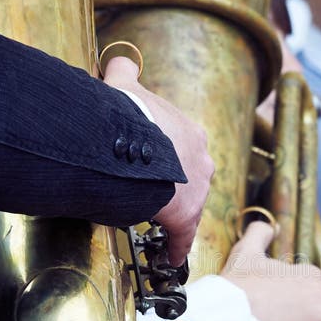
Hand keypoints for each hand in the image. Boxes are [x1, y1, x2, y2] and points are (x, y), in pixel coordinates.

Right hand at [103, 56, 213, 265]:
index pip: (183, 147)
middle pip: (190, 177)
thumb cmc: (125, 115)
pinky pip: (183, 236)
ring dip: (173, 212)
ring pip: (188, 205)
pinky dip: (177, 246)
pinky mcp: (185, 216)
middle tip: (153, 192)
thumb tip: (118, 64)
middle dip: (174, 185)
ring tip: (154, 219)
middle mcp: (201, 160)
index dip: (167, 155)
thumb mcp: (126, 87)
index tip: (155, 163)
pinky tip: (172, 256)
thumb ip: (124, 74)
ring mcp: (197, 189)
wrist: (129, 141)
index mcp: (191, 132)